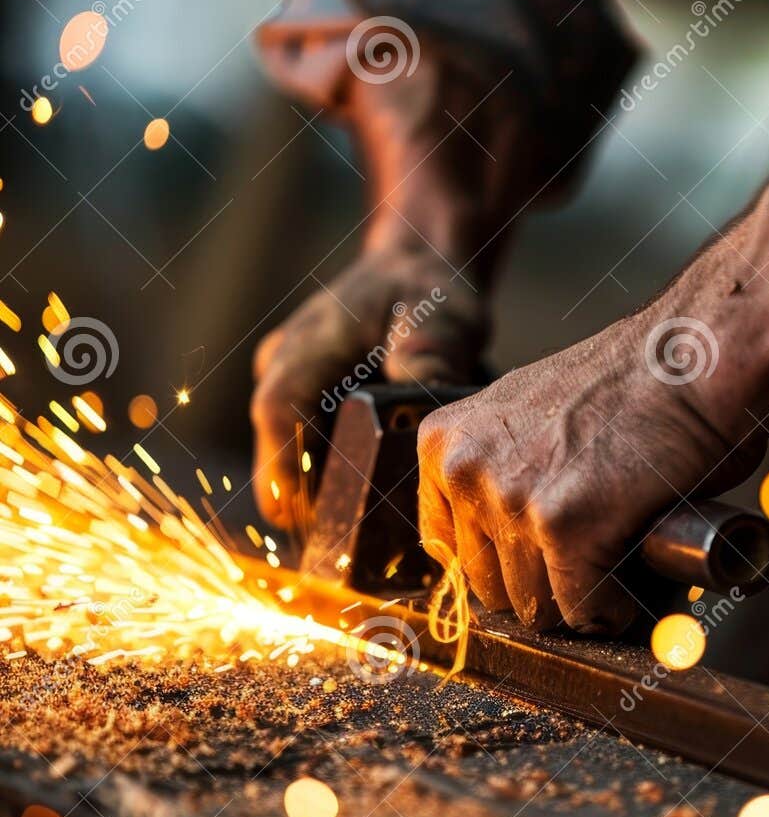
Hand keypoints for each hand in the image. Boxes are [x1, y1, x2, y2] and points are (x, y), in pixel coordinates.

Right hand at [252, 49, 541, 527]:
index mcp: (307, 346)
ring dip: (328, 494)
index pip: (278, 411)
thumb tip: (427, 387)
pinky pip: (310, 456)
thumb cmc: (429, 291)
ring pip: (292, 461)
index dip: (285, 467)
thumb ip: (434, 353)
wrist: (417, 270)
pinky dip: (339, 482)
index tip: (305, 514)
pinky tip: (382, 511)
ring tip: (379, 536)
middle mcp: (285, 372)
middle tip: (360, 546)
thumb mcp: (443, 316)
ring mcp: (291, 392)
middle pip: (279, 451)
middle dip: (313, 499)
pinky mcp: (307, 411)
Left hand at [417, 298, 763, 634]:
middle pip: (488, 586)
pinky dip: (614, 611)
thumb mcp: (531, 417)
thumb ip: (502, 473)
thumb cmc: (633, 381)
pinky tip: (633, 588)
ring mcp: (510, 501)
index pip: (449, 550)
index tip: (538, 569)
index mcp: (447, 442)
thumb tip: (509, 554)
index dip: (503, 567)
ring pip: (536, 606)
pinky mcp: (563, 528)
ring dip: (581, 602)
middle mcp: (466, 470)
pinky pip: (583, 609)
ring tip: (616, 573)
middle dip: (543, 588)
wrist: (694, 356)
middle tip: (589, 574)